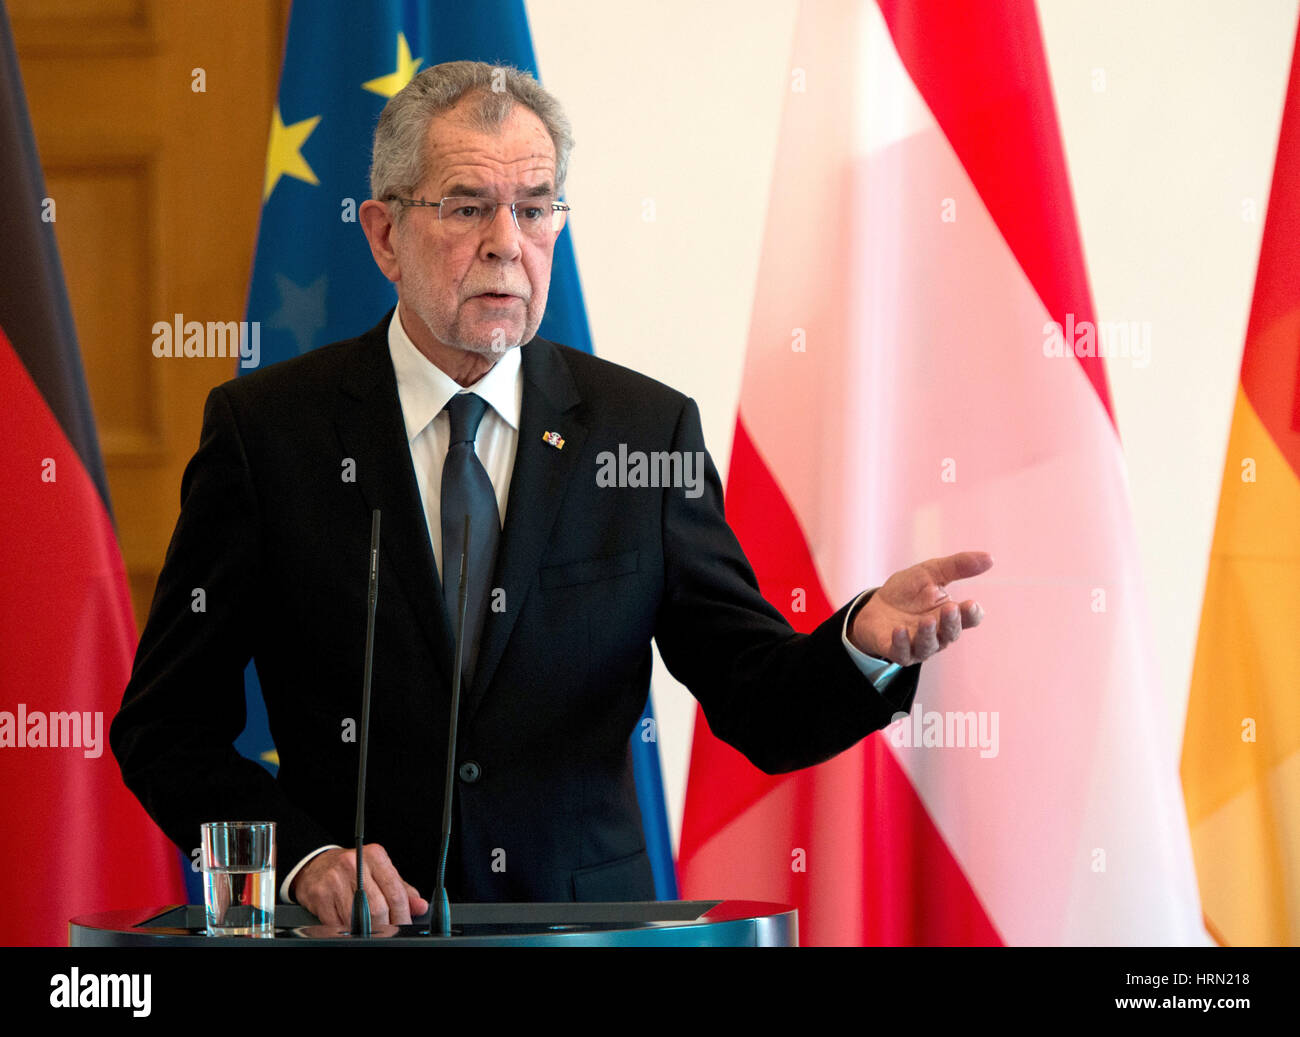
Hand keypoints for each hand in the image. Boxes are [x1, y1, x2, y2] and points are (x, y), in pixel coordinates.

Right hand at [290, 843, 427, 926]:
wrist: (316, 866)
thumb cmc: (352, 870)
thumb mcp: (379, 872)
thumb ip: (401, 889)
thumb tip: (420, 906)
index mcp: (375, 856)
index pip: (396, 892)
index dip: (403, 915)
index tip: (405, 925)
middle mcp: (354, 864)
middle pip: (378, 908)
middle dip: (387, 926)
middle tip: (389, 932)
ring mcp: (335, 880)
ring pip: (357, 918)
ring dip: (366, 930)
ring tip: (371, 930)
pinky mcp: (319, 895)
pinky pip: (337, 923)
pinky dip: (347, 930)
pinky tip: (351, 927)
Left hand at [850, 550, 992, 664]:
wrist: (876, 604)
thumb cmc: (908, 590)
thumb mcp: (931, 572)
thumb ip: (958, 566)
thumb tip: (990, 558)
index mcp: (950, 614)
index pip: (969, 618)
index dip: (972, 614)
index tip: (971, 604)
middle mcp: (938, 633)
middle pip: (951, 633)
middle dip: (951, 622)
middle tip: (950, 608)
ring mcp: (918, 644)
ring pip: (929, 645)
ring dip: (928, 634)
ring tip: (927, 620)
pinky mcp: (896, 650)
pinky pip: (902, 652)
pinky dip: (901, 643)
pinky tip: (899, 630)